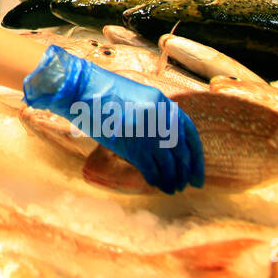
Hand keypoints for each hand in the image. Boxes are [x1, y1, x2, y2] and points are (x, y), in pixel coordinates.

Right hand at [22, 45, 204, 193]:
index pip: (189, 134)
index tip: (197, 172)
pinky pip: (150, 167)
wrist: (80, 88)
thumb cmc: (103, 94)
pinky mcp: (131, 143)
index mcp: (163, 104)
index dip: (196, 157)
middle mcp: (159, 117)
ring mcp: (146, 131)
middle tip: (187, 186)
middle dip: (186, 172)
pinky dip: (155, 178)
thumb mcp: (137, 99)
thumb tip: (166, 143)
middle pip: (181, 152)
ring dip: (171, 179)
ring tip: (171, 189)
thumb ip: (154, 116)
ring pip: (167, 163)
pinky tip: (155, 184)